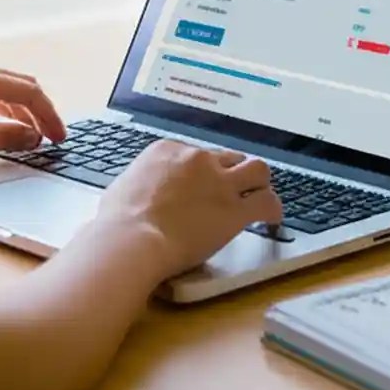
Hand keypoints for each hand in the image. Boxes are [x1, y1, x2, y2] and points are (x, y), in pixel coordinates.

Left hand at [0, 60, 66, 159]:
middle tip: (54, 136)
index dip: (49, 116)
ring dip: (25, 110)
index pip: (29, 92)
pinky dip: (8, 107)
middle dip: (42, 111)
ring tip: (36, 135)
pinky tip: (10, 124)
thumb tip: (34, 138)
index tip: (60, 138)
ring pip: (8, 88)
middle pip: (22, 85)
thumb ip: (4, 137)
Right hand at [95, 140, 281, 278]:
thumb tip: (138, 194)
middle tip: (232, 191)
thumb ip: (141, 184)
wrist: (131, 238)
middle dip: (232, 174)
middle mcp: (198, 159)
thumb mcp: (123, 187)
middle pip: (229, 158)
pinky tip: (272, 220)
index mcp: (168, 150)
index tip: (201, 187)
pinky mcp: (235, 209)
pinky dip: (273, 210)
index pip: (197, 154)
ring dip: (259, 184)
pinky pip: (266, 202)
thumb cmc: (117, 221)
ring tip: (259, 197)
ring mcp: (220, 182)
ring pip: (257, 170)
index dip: (202, 172)